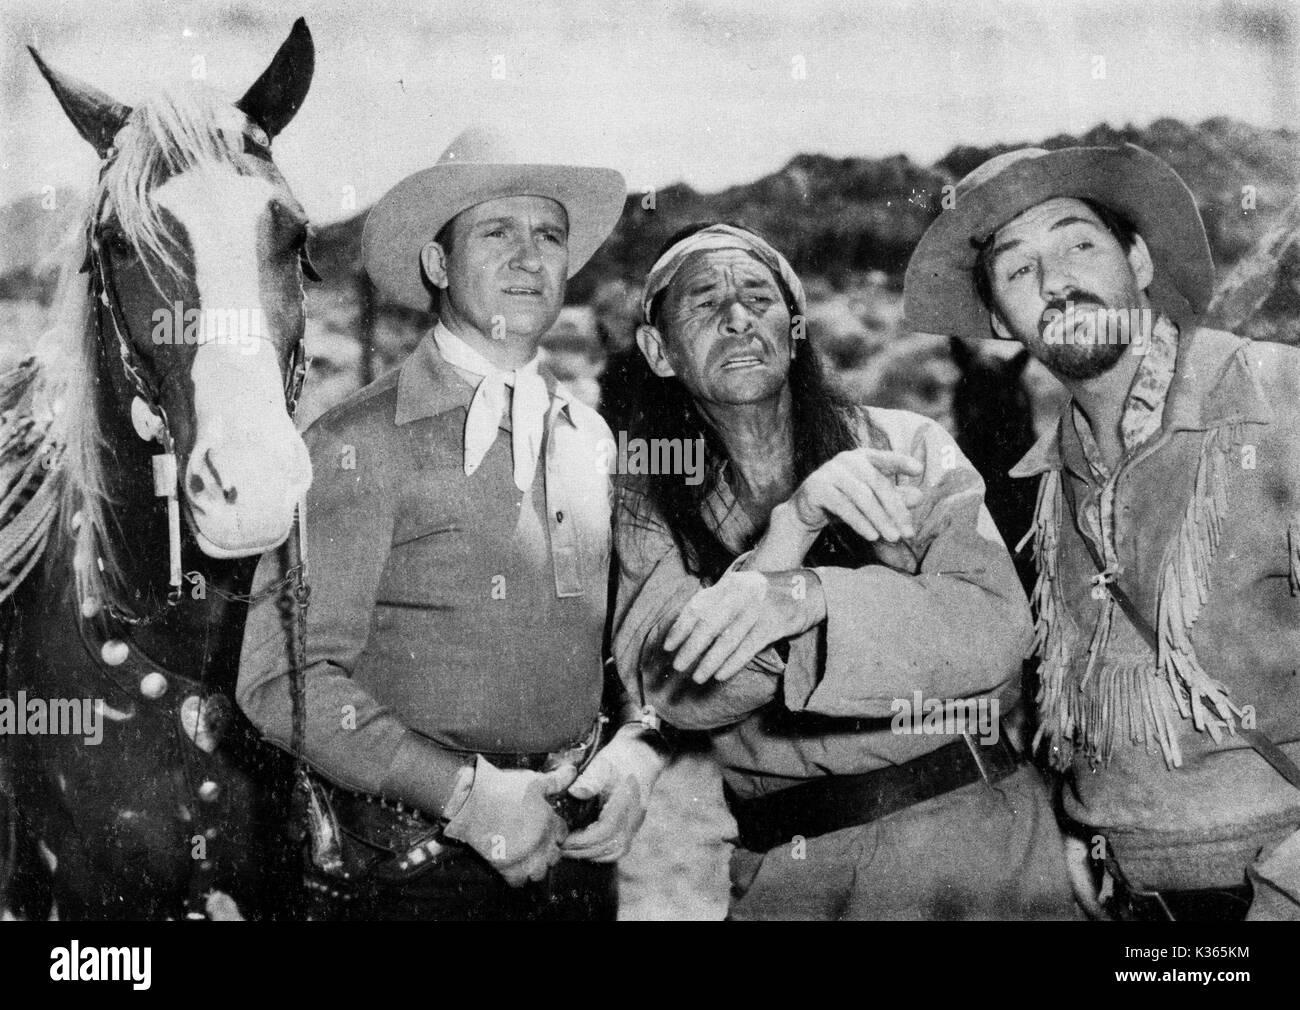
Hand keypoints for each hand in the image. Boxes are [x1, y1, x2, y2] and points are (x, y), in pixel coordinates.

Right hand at [442, 756, 575, 886]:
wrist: (471, 800)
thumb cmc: (503, 789)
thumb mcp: (533, 781)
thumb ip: (556, 780)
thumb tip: (572, 771)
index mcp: (549, 822)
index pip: (563, 834)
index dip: (556, 831)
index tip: (548, 828)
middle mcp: (540, 843)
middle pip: (554, 856)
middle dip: (549, 850)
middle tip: (537, 842)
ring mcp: (523, 856)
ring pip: (539, 872)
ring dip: (536, 866)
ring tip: (528, 856)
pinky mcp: (505, 866)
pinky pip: (519, 882)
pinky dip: (519, 877)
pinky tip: (514, 865)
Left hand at [560, 726, 666, 862]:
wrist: (641, 753)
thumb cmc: (620, 757)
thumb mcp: (604, 763)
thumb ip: (591, 779)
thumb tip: (575, 793)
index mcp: (627, 801)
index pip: (606, 830)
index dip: (583, 839)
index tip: (564, 838)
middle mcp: (635, 815)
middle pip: (610, 845)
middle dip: (583, 850)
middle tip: (561, 847)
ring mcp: (636, 822)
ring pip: (616, 850)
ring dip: (592, 854)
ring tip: (570, 850)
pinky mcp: (633, 825)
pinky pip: (620, 848)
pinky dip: (602, 853)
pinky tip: (586, 849)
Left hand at [664, 569, 825, 683]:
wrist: (809, 590)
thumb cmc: (768, 595)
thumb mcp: (741, 589)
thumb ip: (717, 602)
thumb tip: (687, 626)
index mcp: (729, 584)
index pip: (697, 606)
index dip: (680, 628)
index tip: (668, 646)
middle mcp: (741, 594)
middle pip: (708, 625)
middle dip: (690, 648)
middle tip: (678, 666)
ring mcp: (757, 609)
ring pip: (727, 640)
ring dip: (709, 662)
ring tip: (697, 677)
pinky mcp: (774, 624)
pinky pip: (747, 648)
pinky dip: (732, 663)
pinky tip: (720, 675)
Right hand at [781, 447, 924, 544]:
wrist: (807, 511)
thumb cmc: (845, 501)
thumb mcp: (871, 499)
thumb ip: (894, 497)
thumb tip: (919, 497)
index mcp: (863, 457)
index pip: (885, 458)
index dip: (901, 462)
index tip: (919, 470)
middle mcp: (847, 460)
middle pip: (877, 483)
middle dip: (895, 509)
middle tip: (908, 533)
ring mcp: (830, 472)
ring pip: (862, 496)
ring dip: (880, 519)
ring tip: (893, 538)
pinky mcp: (817, 488)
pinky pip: (843, 506)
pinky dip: (860, 522)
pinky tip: (872, 536)